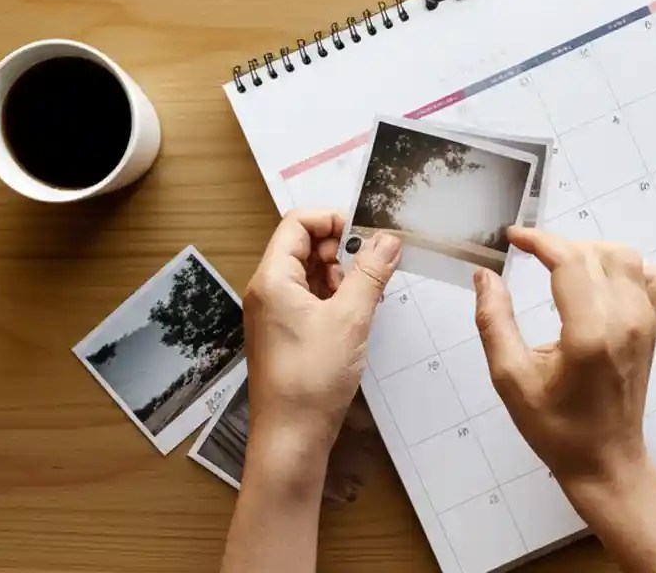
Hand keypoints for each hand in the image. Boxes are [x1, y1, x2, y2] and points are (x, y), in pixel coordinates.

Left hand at [243, 210, 401, 458]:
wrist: (291, 437)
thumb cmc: (310, 381)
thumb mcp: (350, 318)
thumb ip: (370, 273)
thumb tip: (387, 239)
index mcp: (273, 279)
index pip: (298, 223)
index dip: (333, 220)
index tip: (366, 235)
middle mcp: (268, 291)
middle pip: (304, 246)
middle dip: (341, 251)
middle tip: (370, 271)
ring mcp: (275, 314)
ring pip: (311, 274)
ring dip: (342, 277)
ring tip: (366, 299)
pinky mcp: (286, 334)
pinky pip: (311, 300)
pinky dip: (336, 299)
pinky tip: (356, 317)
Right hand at [472, 227, 655, 492]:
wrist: (605, 460)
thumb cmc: (555, 427)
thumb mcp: (511, 379)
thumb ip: (494, 322)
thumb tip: (485, 276)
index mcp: (589, 333)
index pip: (569, 261)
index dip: (538, 241)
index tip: (513, 238)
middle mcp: (625, 320)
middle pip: (596, 253)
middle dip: (559, 246)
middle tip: (531, 258)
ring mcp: (646, 323)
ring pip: (627, 258)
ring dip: (592, 252)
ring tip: (563, 268)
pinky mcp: (655, 329)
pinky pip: (655, 280)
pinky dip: (631, 269)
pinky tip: (605, 282)